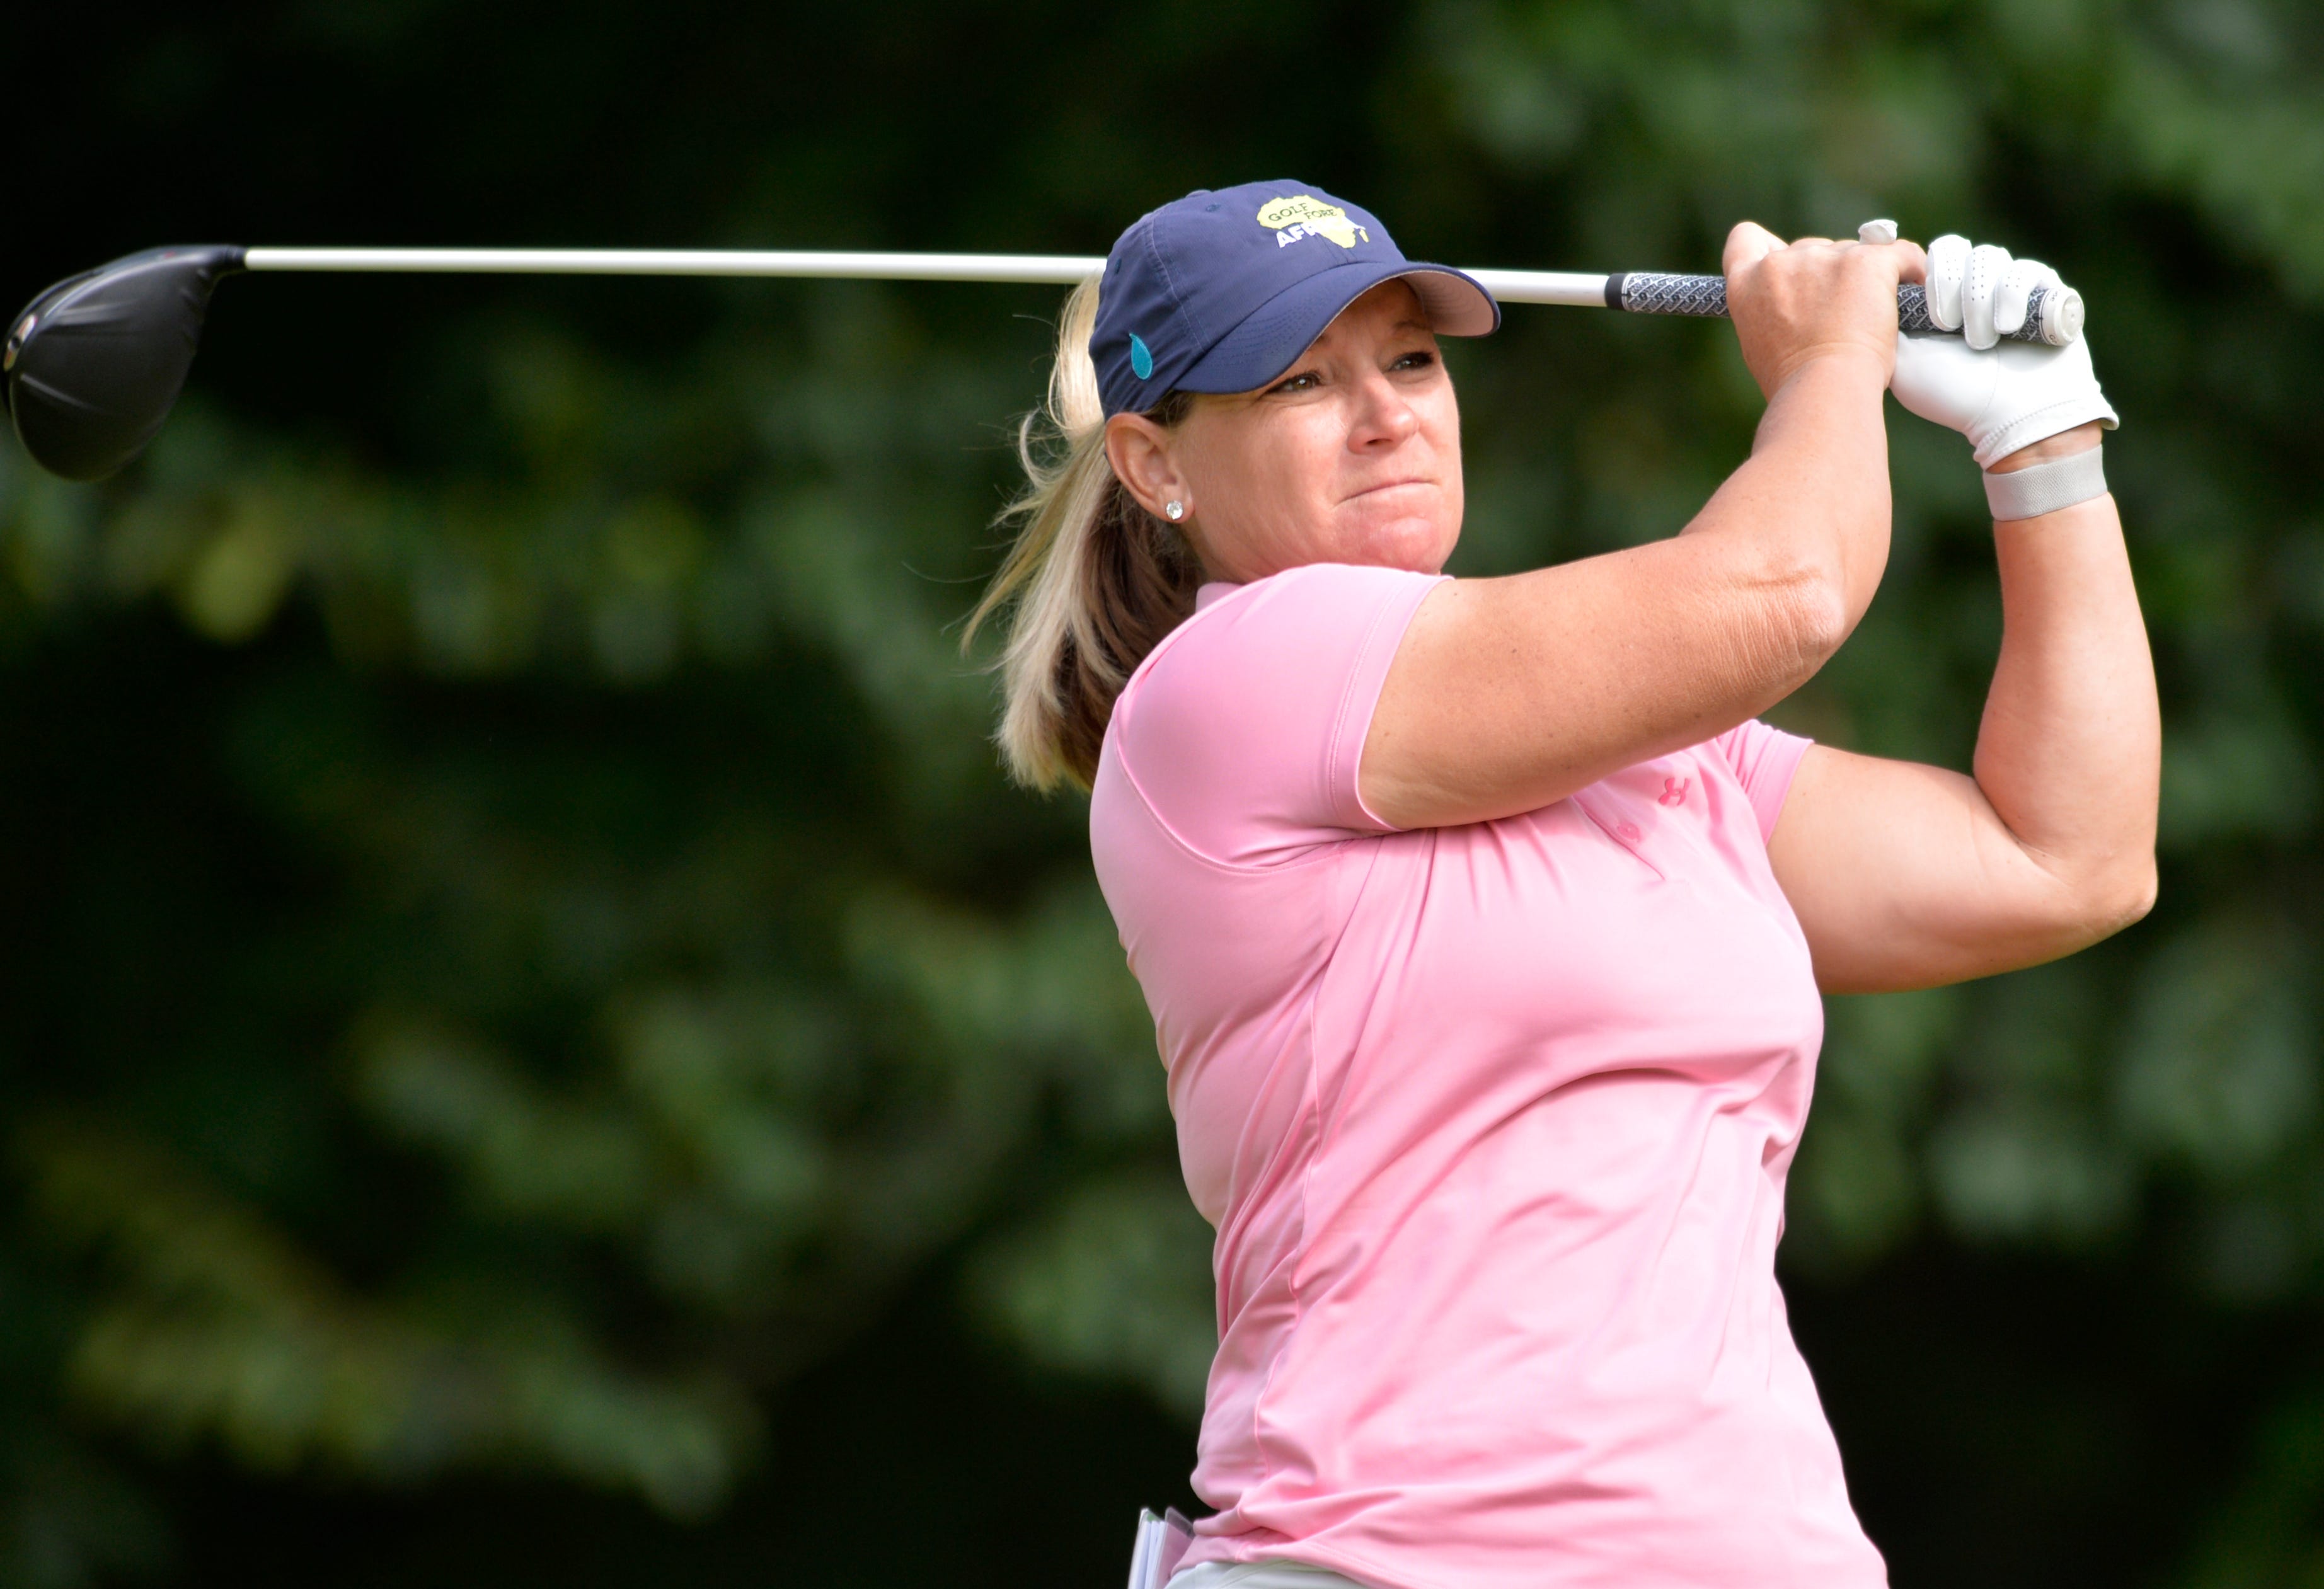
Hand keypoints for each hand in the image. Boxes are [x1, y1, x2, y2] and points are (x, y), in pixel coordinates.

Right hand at [1723, 221, 1927, 397]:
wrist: (1825, 390)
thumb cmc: (1795, 384)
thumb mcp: (1760, 344)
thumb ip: (1769, 310)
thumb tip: (1794, 306)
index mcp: (1746, 284)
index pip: (1747, 239)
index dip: (1768, 247)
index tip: (1787, 263)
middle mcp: (1780, 263)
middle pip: (1809, 248)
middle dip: (1826, 273)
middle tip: (1840, 314)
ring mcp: (1824, 258)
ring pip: (1852, 252)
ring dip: (1864, 278)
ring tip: (1872, 319)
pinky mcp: (1867, 261)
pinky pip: (1901, 253)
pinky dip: (1910, 268)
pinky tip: (1913, 287)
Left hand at [1890, 235, 2117, 467]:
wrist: (2012, 419)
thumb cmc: (1955, 396)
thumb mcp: (1906, 362)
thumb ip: (1888, 323)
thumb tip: (1873, 290)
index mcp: (1939, 297)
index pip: (1926, 257)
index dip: (1924, 275)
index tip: (1926, 315)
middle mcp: (1973, 285)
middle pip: (1955, 248)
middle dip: (1948, 283)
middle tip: (1947, 324)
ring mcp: (2010, 285)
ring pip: (1989, 257)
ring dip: (1980, 299)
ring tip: (1981, 341)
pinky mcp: (2046, 291)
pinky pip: (2028, 270)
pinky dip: (2014, 296)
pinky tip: (2009, 328)